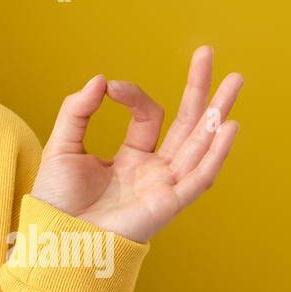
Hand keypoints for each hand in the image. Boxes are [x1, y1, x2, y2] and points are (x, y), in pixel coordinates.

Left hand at [30, 46, 242, 243]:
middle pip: (187, 124)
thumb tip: (100, 79)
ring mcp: (164, 186)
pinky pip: (199, 177)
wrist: (55, 236)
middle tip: (210, 55)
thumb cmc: (57, 200)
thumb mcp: (63, 145)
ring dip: (217, 113)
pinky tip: (227, 126)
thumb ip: (78, 111)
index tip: (108, 88)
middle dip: (200, 91)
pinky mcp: (168, 205)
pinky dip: (215, 153)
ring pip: (199, 145)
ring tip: (235, 80)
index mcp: (132, 157)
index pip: (148, 116)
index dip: (132, 95)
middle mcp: (154, 170)